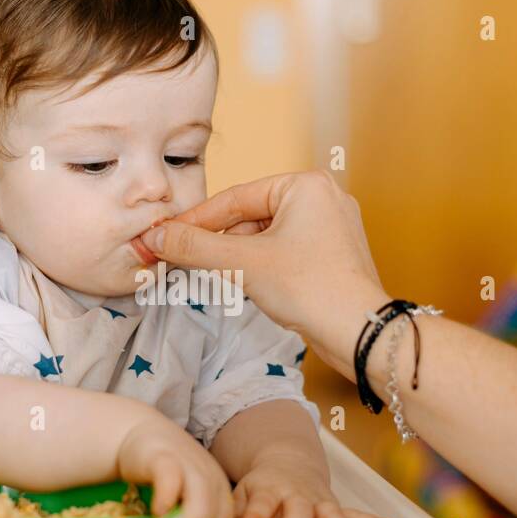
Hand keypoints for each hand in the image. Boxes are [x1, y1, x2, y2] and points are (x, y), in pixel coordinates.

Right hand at [116, 415, 235, 517]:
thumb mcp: (184, 497)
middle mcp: (209, 478)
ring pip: (198, 497)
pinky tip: (159, 514)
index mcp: (218, 491)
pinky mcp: (164, 457)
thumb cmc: (165, 474)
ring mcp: (188, 466)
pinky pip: (170, 478)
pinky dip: (167, 497)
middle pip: (218, 510)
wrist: (143, 433)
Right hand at [139, 171, 389, 381]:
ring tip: (221, 278)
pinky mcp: (332, 255)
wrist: (360, 332)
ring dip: (239, 258)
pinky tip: (251, 286)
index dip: (196, 220)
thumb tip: (156, 236)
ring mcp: (331, 228)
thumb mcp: (243, 264)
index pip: (235, 198)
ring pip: (266, 237)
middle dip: (219, 243)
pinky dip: (262, 267)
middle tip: (185, 260)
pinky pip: (284, 253)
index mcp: (306, 185)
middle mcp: (323, 198)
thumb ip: (196, 247)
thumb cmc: (313, 289)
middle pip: (250, 217)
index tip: (166, 234)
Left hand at [233, 457, 399, 517]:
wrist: (285, 462)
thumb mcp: (239, 495)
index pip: (260, 505)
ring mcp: (319, 502)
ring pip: (332, 515)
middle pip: (297, 513)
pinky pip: (357, 517)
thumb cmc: (259, 488)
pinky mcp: (334, 509)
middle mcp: (297, 495)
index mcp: (269, 490)